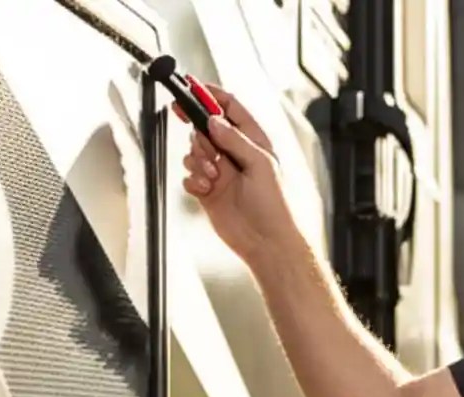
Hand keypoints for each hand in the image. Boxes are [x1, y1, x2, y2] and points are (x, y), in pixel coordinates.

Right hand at [175, 83, 300, 263]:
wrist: (265, 241)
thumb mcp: (261, 165)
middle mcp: (235, 153)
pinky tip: (206, 189)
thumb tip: (213, 121)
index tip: (193, 87)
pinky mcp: (207, 190)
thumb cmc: (274, 205)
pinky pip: (189, 175)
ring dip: (198, 161)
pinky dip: (193, 180)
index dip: (212, 95)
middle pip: (206, 128)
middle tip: (206, 149)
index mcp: (254, 142)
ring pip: (194, 151)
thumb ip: (236, 140)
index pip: (231, 108)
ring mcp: (220, 171)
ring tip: (213, 177)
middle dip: (200, 135)